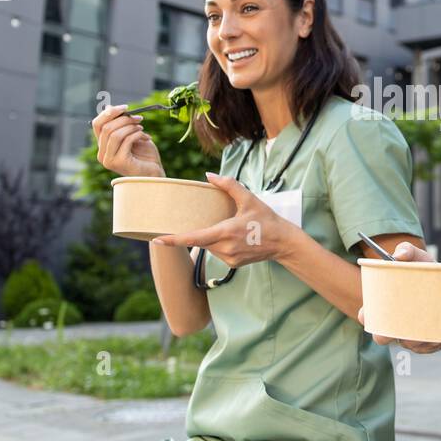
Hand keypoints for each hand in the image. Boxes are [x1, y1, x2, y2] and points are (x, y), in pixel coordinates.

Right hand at [92, 104, 164, 177]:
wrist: (154, 173)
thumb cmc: (144, 155)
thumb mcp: (130, 135)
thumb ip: (120, 124)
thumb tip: (108, 106)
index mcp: (102, 147)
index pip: (97, 125)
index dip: (109, 113)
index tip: (125, 107)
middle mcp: (102, 155)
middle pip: (107, 128)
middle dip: (124, 119)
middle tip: (139, 118)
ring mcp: (109, 160)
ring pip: (115, 134)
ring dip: (131, 127)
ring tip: (142, 127)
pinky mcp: (119, 162)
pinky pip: (126, 141)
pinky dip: (137, 135)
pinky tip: (146, 137)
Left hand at [150, 172, 295, 266]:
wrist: (284, 243)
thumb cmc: (267, 219)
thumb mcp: (249, 199)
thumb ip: (229, 185)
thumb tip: (209, 175)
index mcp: (225, 233)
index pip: (193, 238)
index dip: (173, 240)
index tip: (157, 240)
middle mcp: (225, 249)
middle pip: (200, 240)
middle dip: (197, 231)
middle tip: (204, 221)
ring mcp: (229, 259)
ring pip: (208, 247)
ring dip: (210, 237)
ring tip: (230, 227)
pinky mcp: (233, 264)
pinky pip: (218, 253)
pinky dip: (219, 244)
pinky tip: (235, 238)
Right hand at [358, 241, 440, 353]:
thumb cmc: (430, 272)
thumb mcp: (420, 259)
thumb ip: (408, 251)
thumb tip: (399, 255)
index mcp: (387, 303)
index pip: (369, 314)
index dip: (367, 316)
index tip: (367, 314)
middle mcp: (395, 322)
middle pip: (383, 335)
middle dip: (387, 334)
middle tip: (395, 328)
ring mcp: (411, 336)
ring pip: (409, 343)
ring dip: (417, 337)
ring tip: (431, 324)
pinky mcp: (428, 345)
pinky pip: (428, 348)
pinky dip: (434, 341)